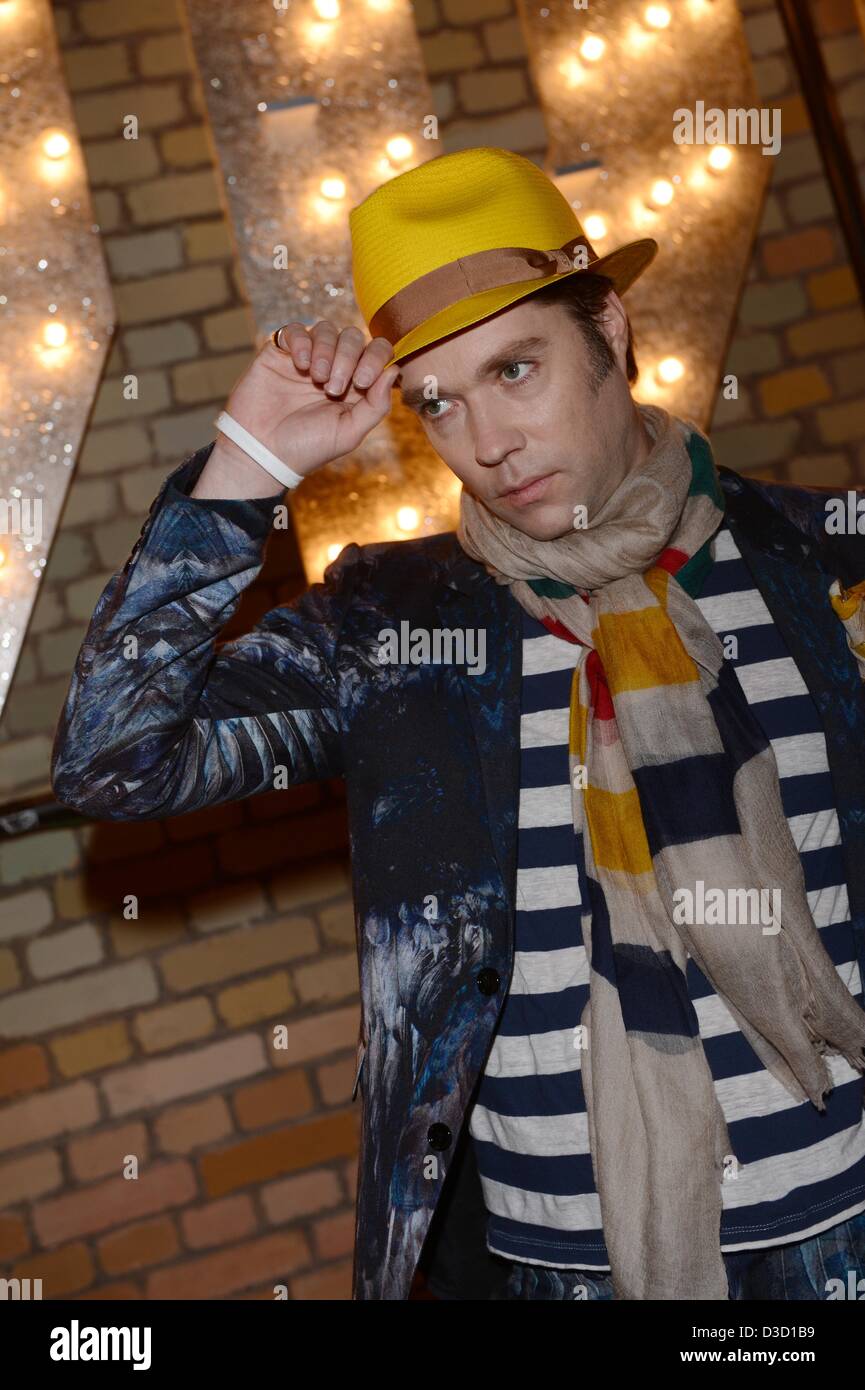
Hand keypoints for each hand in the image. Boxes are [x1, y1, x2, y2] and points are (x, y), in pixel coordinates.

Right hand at [214, 322, 398, 484]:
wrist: (262, 451)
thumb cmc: (306, 448)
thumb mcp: (349, 433)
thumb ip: (376, 405)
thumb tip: (394, 371)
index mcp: (355, 387)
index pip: (377, 352)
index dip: (376, 358)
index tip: (362, 381)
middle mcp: (333, 368)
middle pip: (353, 337)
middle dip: (348, 358)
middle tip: (333, 387)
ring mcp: (307, 359)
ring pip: (327, 329)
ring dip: (326, 351)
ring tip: (315, 378)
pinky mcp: (280, 353)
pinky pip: (295, 330)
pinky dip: (302, 342)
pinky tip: (300, 365)